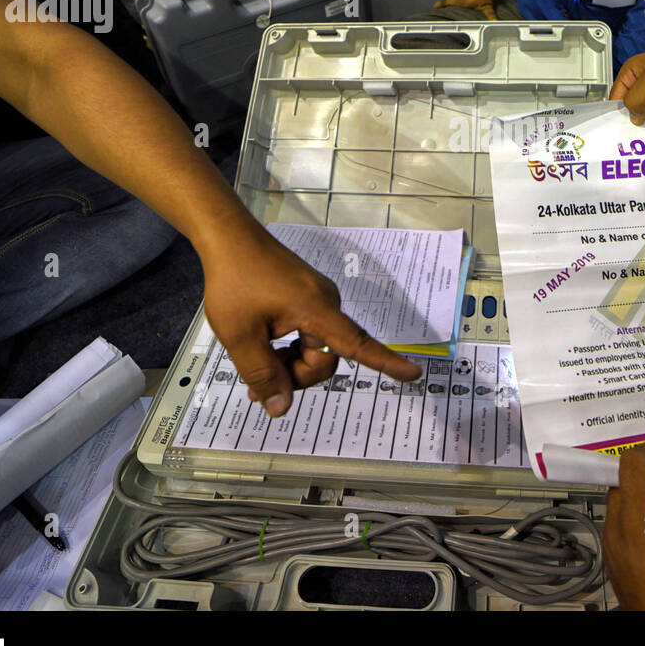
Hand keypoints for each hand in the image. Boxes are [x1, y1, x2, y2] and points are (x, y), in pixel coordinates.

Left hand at [199, 227, 421, 416]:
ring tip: (256, 363)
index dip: (387, 363)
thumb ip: (262, 374)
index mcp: (317, 310)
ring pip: (315, 349)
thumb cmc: (234, 281)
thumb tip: (282, 408)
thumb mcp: (239, 336)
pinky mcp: (307, 298)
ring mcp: (318, 300)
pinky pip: (308, 334)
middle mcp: (326, 304)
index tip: (414, 376)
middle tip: (257, 382)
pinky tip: (264, 349)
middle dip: (295, 375)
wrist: (230, 237)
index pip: (358, 344)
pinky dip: (289, 349)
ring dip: (290, 364)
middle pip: (325, 358)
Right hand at [434, 0, 495, 16]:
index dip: (435, 10)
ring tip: (446, 16)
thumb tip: (496, 24)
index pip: (441, 4)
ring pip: (448, 0)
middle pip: (443, 4)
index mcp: (458, 1)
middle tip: (437, 19)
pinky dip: (453, 2)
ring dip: (446, 7)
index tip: (431, 16)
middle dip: (439, 11)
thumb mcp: (489, 5)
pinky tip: (457, 8)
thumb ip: (491, 16)